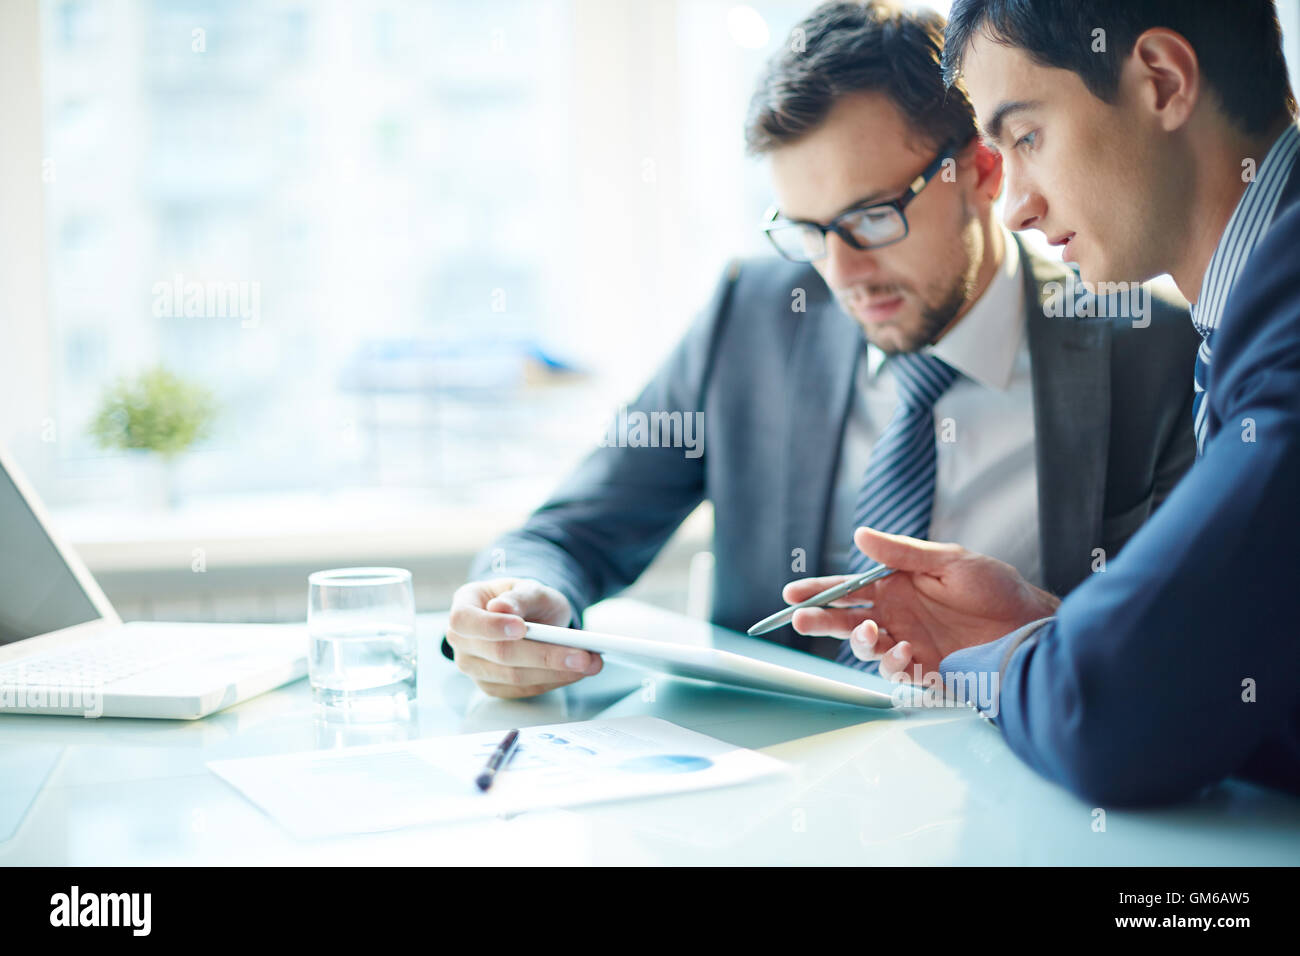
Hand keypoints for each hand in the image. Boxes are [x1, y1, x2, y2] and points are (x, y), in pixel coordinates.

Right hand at [446, 578, 601, 697]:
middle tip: (581, 654)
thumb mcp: (529, 588)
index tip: (521, 628)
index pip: (464, 620)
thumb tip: (501, 609)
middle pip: (497, 654)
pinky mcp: (494, 687)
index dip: (490, 627)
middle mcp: (462, 641)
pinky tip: (576, 672)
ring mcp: (475, 667)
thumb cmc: (525, 600)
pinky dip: (553, 681)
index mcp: (463, 606)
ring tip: (590, 663)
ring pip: (514, 677)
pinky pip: (524, 690)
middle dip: (543, 655)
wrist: (531, 617)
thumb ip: (518, 598)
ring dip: (556, 672)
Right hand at [784, 527, 1059, 681]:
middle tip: (800, 620)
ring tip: (870, 633)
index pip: (849, 588)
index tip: (793, 593)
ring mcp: (909, 643)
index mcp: (897, 587)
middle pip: (846, 620)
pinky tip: (905, 651)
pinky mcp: (926, 670)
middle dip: (820, 620)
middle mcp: (897, 617)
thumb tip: (860, 536)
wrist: (1031, 626)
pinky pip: (896, 672)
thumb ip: (902, 553)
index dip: (819, 591)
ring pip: (866, 648)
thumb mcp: (950, 561)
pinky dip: (893, 663)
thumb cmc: (995, 589)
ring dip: (860, 641)